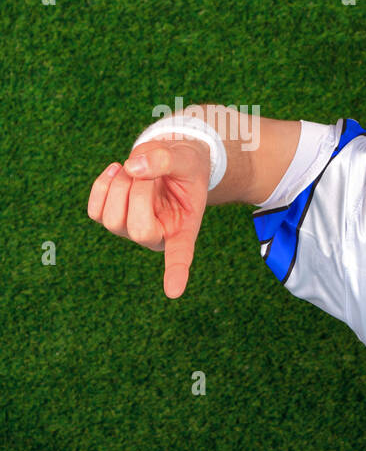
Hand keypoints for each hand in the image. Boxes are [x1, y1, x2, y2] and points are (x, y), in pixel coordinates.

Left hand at [87, 136, 209, 297]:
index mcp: (183, 228)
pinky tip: (116, 172)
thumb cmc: (184, 166)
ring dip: (119, 186)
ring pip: (112, 219)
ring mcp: (130, 231)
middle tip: (147, 171)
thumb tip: (132, 168)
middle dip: (138, 193)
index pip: (180, 254)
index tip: (174, 292)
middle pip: (138, 230)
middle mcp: (157, 236)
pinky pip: (94, 211)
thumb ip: (165, 160)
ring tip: (134, 169)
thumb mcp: (186, 158)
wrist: (171, 162)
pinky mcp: (110, 218)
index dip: (176, 273)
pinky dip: (101, 186)